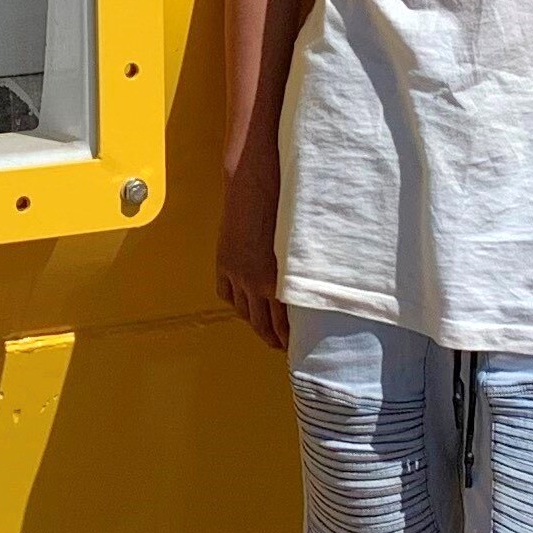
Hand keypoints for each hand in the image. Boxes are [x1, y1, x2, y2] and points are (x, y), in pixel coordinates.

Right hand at [217, 180, 289, 354]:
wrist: (254, 186)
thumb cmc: (285, 210)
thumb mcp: (299, 247)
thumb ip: (300, 274)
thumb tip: (309, 294)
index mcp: (277, 280)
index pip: (282, 323)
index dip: (288, 338)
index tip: (296, 345)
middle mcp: (254, 282)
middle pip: (261, 324)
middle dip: (272, 338)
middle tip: (282, 346)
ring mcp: (236, 274)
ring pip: (243, 311)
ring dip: (254, 323)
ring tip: (264, 329)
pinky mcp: (224, 263)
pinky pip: (226, 293)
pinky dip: (235, 303)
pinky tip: (243, 305)